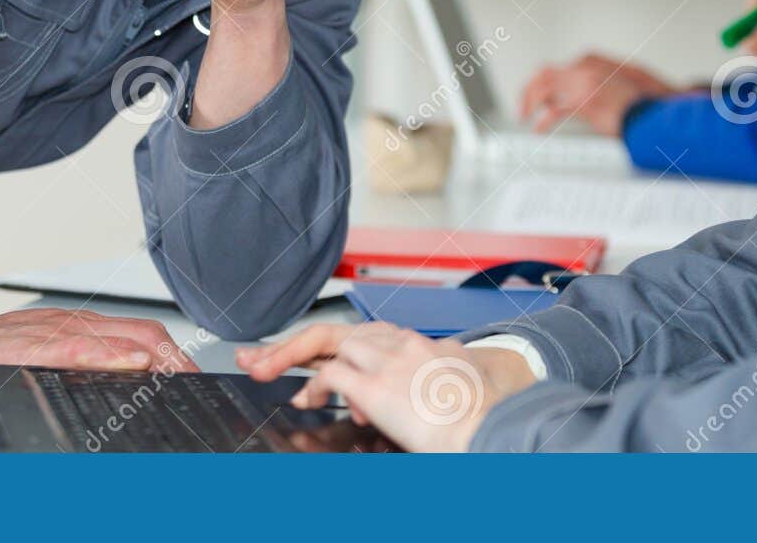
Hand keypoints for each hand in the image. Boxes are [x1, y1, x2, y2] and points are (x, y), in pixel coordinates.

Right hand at [0, 305, 199, 377]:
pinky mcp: (29, 346)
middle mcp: (75, 324)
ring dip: (148, 356)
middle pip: (141, 334)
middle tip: (193, 381)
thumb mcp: (50, 348)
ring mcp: (53, 332)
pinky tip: (121, 364)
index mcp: (83, 326)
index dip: (174, 354)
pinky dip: (100, 355)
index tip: (194, 376)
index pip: (143, 333)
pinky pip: (69, 348)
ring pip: (113, 338)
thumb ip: (87, 360)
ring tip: (172, 374)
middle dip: (172, 359)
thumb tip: (133, 377)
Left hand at [235, 322, 537, 451]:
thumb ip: (421, 382)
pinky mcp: (377, 383)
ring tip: (262, 369)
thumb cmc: (482, 417)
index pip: (367, 338)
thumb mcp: (453, 388)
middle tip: (262, 356)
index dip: (336, 351)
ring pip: (326, 341)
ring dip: (290, 356)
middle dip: (297, 343)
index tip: (317, 365)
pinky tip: (304, 398)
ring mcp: (388, 360)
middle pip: (339, 332)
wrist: (495, 424)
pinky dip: (313, 383)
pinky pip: (331, 374)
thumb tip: (390, 398)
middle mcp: (403, 344)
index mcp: (422, 346)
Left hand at [519, 52, 674, 135]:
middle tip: (522, 108)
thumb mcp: (611, 87)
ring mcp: (584, 84)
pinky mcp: (586, 102)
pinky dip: (542, 120)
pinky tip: (538, 128)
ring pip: (543, 88)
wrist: (651, 112)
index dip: (540, 84)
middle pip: (543, 74)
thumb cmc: (635, 105)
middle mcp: (585, 69)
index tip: (535, 98)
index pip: (554, 69)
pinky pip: (554, 110)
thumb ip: (589, 87)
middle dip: (528, 91)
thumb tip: (567, 101)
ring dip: (529, 102)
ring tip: (524, 117)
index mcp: (590, 63)